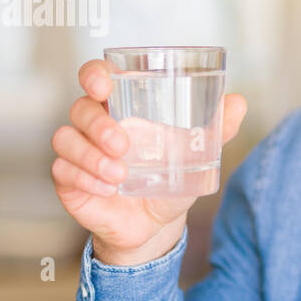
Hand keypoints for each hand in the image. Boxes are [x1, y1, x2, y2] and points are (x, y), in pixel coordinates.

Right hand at [50, 60, 248, 264]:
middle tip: (122, 144)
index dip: (94, 74)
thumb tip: (237, 103)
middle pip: (80, 108)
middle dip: (98, 124)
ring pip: (65, 138)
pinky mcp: (68, 179)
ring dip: (91, 156)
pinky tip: (108, 190)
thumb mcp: (195, 156)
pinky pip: (63, 170)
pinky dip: (85, 179)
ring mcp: (78, 151)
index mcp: (123, 109)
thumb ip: (216, 130)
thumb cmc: (170, 181)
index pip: (97, 77)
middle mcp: (95, 126)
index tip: (102, 84)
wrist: (155, 226)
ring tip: (120, 175)